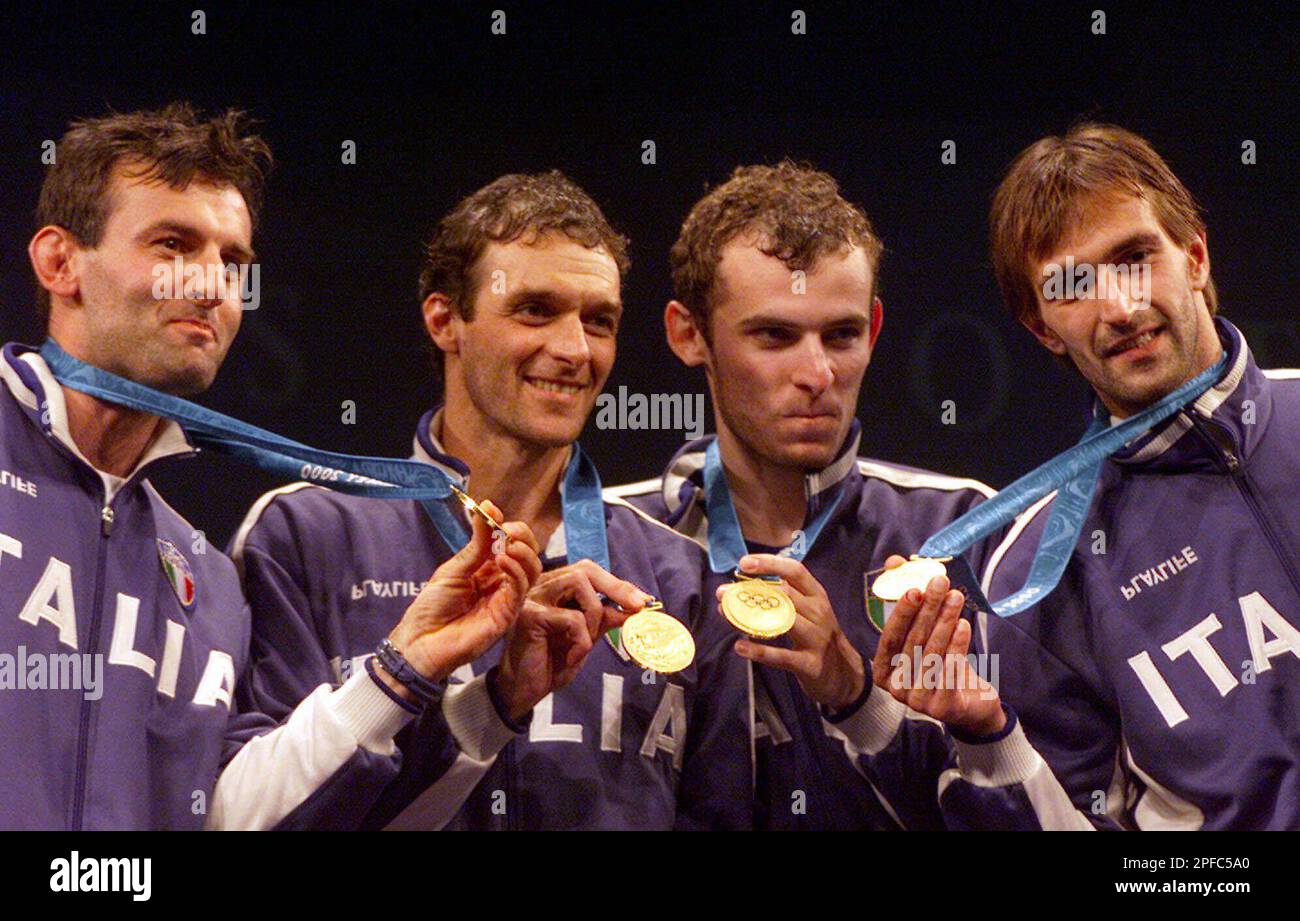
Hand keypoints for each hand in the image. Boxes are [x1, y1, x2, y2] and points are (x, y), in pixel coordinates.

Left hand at [383, 500, 540, 695]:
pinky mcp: (507, 615)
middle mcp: (501, 582)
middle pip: (528, 554)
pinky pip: (521, 589)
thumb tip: (488, 506)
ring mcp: (506, 599)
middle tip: (508, 531)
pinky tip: (503, 561)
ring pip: (532, 571)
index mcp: (487, 568)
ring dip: (523, 553)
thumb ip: (477, 543)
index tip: (495, 515)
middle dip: (522, 537)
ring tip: (507, 545)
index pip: (511, 542)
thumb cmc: (432, 607)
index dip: (508, 527)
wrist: (421, 642)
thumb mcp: (454, 568)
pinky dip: (516, 571)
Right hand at [494, 559, 646, 718]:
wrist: (523, 690)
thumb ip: (605, 619)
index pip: (589, 571)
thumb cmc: (551, 662)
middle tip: (636, 608)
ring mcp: (533, 598)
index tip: (642, 601)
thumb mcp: (586, 637)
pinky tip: (572, 657)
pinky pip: (572, 618)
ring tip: (587, 641)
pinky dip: (581, 641)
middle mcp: (541, 586)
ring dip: (594, 616)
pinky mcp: (530, 616)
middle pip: (584, 569)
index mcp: (554, 588)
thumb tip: (635, 607)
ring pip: (578, 585)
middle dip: (616, 587)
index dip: (617, 583)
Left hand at [727, 554, 865, 710]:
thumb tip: (746, 584)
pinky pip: (782, 656)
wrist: (846, 676)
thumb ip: (786, 597)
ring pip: (782, 621)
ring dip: (749, 616)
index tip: (743, 562)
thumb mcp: (810, 612)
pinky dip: (759, 651)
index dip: (770, 564)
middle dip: (750, 590)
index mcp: (817, 596)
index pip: (795, 571)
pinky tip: (739, 646)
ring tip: (725, 612)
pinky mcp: (810, 664)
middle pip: (784, 594)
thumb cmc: (819, 637)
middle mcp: (818, 613)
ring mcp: (816, 639)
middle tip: (722, 592)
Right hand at [871, 557, 1004, 736]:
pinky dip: (957, 645)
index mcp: (884, 670)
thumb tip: (895, 562)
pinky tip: (963, 624)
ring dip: (945, 621)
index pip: (889, 639)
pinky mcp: (942, 709)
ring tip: (956, 597)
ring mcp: (917, 702)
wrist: (971, 702)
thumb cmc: (942, 662)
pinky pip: (949, 671)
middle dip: (928, 609)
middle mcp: (896, 689)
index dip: (900, 614)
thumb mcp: (924, 632)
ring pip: (932, 654)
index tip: (914, 589)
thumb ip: (908, 599)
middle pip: (912, 643)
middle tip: (941, 583)